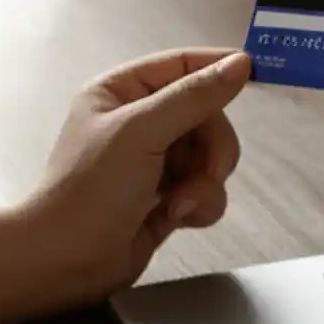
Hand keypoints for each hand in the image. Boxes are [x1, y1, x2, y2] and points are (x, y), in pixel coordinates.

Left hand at [26, 48, 251, 296]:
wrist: (68, 261)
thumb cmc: (91, 189)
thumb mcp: (142, 132)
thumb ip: (194, 97)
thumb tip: (240, 63)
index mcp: (121, 92)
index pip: (181, 66)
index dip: (217, 70)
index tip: (255, 75)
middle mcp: (140, 122)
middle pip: (207, 116)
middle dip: (213, 148)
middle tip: (210, 172)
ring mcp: (156, 161)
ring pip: (212, 156)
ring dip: (205, 182)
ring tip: (179, 204)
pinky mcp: (170, 196)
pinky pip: (209, 189)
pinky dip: (200, 204)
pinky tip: (176, 217)